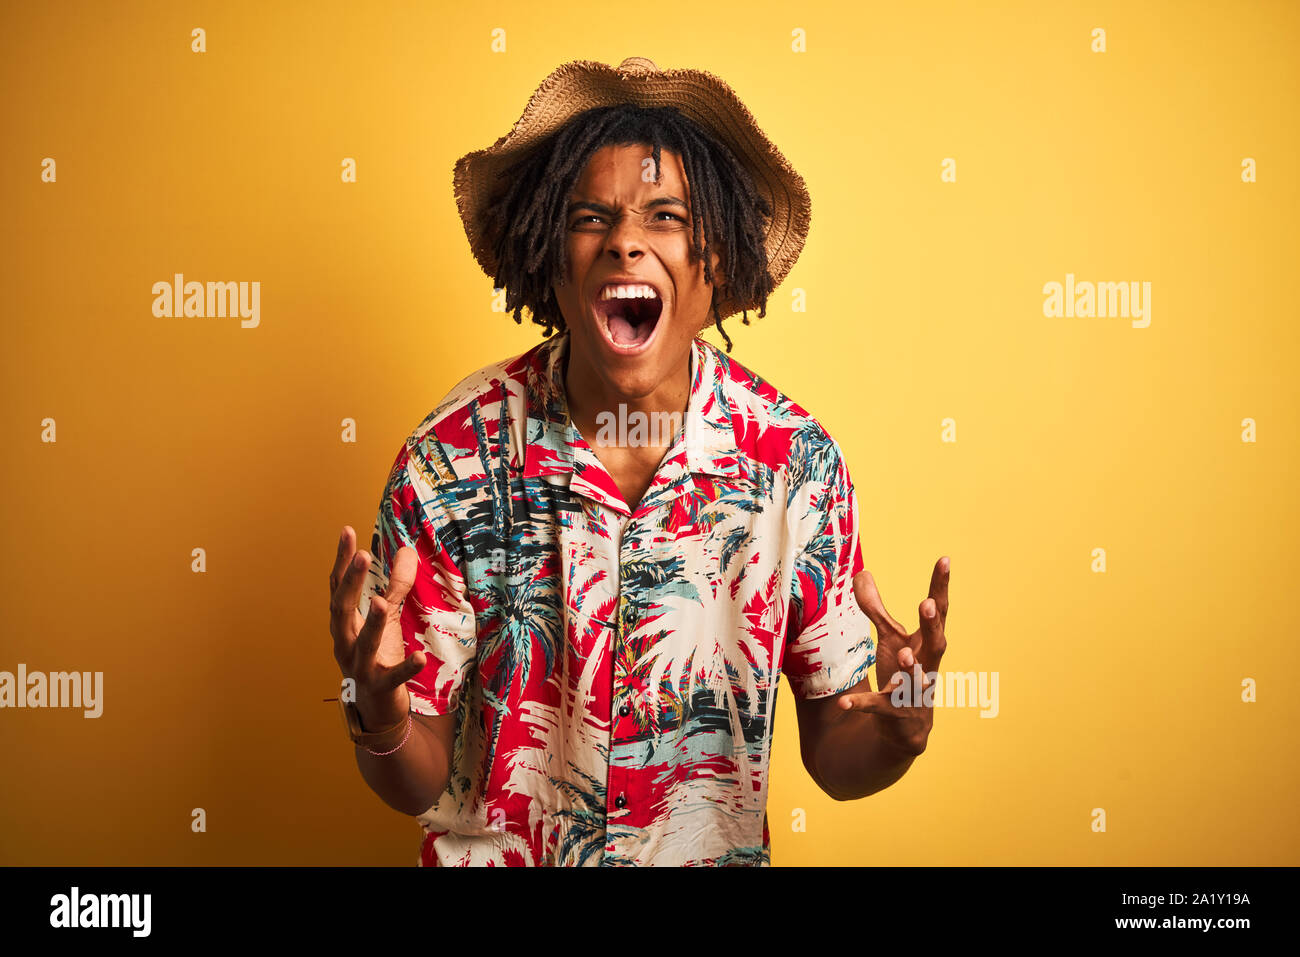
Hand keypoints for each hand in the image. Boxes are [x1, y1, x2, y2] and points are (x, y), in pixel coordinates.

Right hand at [329, 526, 425, 730]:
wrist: (377, 708)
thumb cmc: (378, 656)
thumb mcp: (387, 617)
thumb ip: (396, 585)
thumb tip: (406, 549)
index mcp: (345, 623)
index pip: (338, 587)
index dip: (341, 560)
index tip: (346, 531)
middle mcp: (345, 642)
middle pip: (342, 610)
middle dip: (350, 583)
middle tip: (361, 555)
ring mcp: (360, 666)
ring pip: (363, 643)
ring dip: (372, 622)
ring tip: (381, 602)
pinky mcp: (381, 686)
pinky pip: (393, 676)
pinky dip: (405, 667)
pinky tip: (419, 656)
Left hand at [837, 556, 950, 754]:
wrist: (906, 727)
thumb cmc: (902, 673)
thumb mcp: (890, 639)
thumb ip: (876, 609)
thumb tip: (861, 573)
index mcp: (927, 645)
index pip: (938, 613)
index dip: (941, 587)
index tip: (945, 560)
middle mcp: (927, 667)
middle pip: (937, 645)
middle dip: (934, 625)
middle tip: (928, 604)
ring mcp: (914, 692)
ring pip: (916, 680)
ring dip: (911, 669)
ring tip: (905, 656)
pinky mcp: (895, 712)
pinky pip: (879, 707)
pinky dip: (862, 704)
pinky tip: (846, 703)